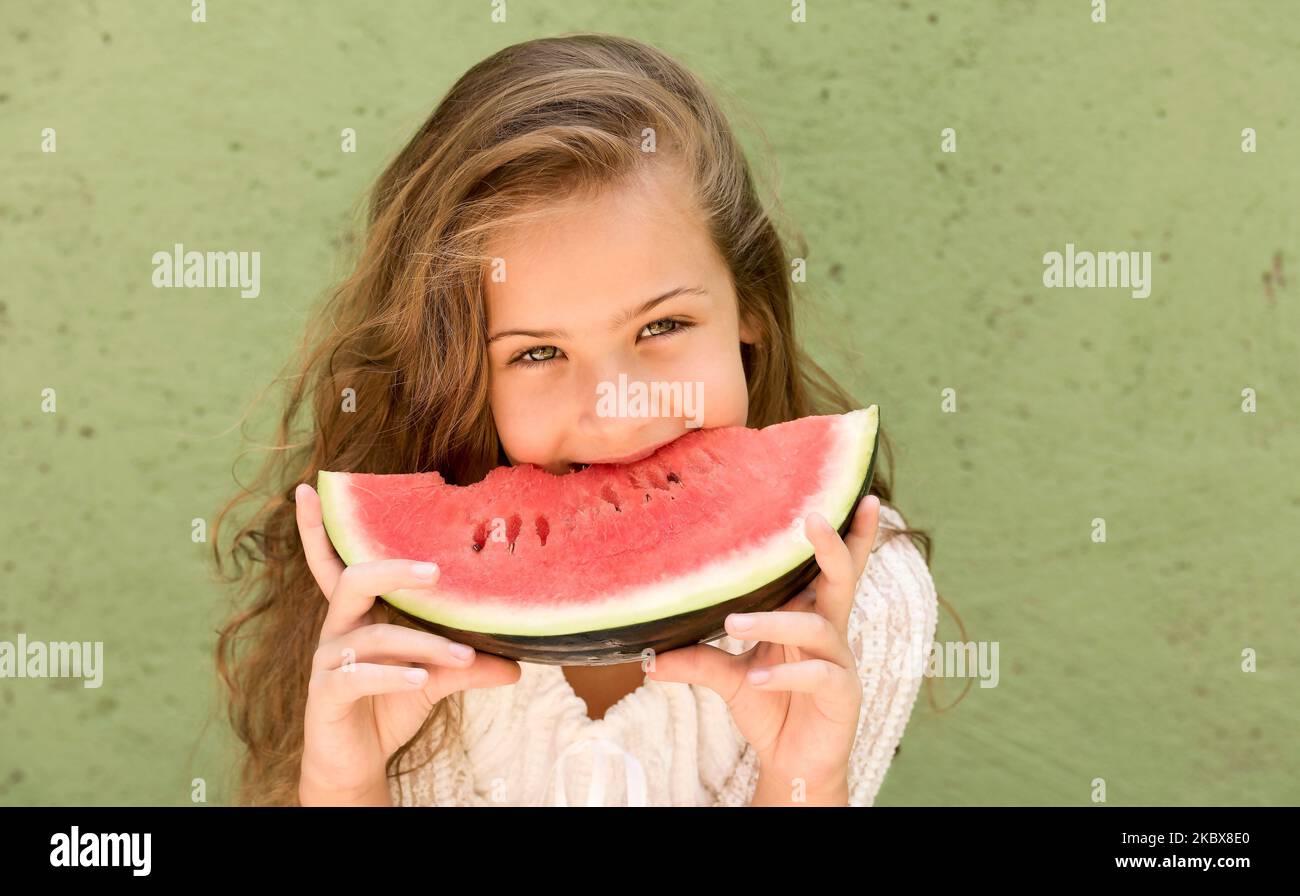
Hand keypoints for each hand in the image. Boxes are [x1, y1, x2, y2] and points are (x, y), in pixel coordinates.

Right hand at [294, 483, 520, 805]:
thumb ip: (469, 665)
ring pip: (374, 635)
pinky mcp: (327, 694)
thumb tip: (519, 665)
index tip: (313, 487)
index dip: (318, 528)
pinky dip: (393, 675)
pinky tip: (420, 679)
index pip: (334, 562)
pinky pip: (358, 675)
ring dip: (422, 644)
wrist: (358, 761)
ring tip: (463, 656)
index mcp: (356, 613)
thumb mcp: (435, 679)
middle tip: (437, 571)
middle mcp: (337, 628)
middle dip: (394, 570)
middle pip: (354, 580)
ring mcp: (328, 661)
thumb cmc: (391, 704)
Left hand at [646, 495, 880, 800]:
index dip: (848, 535)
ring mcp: (840, 663)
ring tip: (736, 624)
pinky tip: (757, 679)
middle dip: (833, 547)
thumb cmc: (770, 707)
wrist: (793, 762)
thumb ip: (697, 661)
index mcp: (810, 616)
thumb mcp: (730, 679)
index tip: (856, 493)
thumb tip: (647, 658)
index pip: (831, 569)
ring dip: (777, 624)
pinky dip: (786, 675)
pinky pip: (818, 676)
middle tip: (813, 518)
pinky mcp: (842, 696)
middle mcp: (829, 632)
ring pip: (817, 630)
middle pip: (842, 580)